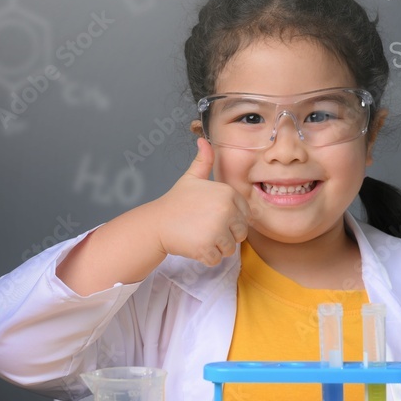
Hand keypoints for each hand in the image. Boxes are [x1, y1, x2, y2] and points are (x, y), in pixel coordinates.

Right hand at [152, 138, 249, 265]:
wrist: (156, 223)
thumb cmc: (175, 202)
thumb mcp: (191, 178)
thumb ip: (203, 160)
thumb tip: (204, 140)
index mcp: (227, 193)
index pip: (244, 215)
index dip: (230, 219)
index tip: (211, 216)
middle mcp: (226, 210)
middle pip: (240, 233)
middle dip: (226, 235)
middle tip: (205, 228)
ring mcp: (217, 230)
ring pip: (231, 248)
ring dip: (217, 247)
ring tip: (200, 236)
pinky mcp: (207, 248)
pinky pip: (217, 259)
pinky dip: (207, 257)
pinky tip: (195, 245)